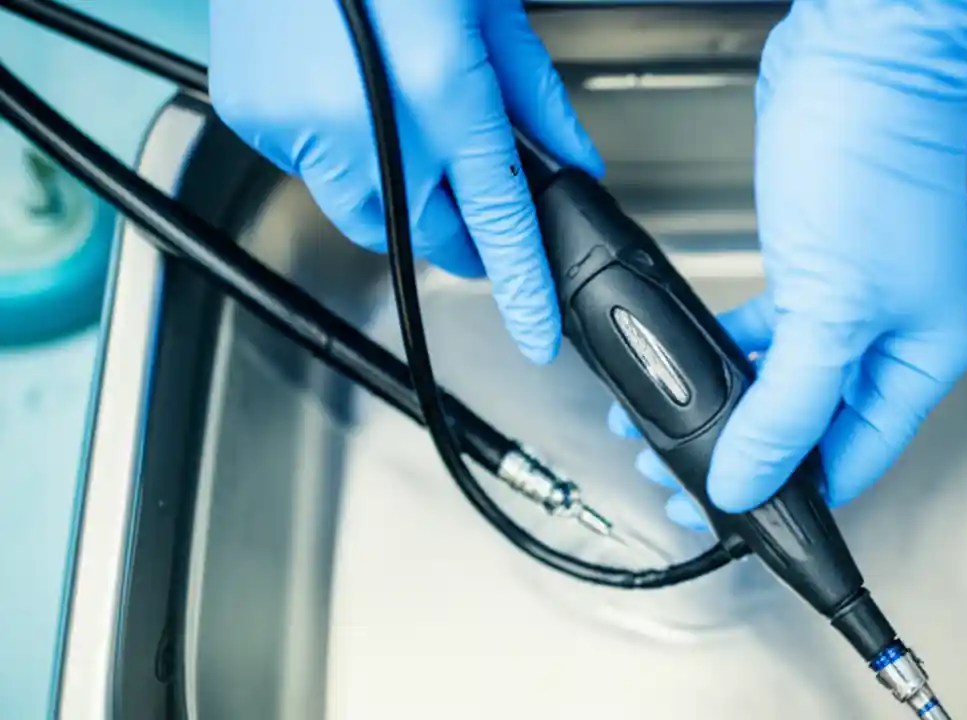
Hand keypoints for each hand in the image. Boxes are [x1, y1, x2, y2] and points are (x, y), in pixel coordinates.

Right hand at [209, 0, 602, 363]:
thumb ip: (533, 95)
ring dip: (398, 187)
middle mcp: (366, 121)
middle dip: (457, 228)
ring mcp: (299, 123)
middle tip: (469, 188)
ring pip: (366, 208)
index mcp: (441, 89)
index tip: (538, 333)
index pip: (497, 218)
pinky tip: (346, 87)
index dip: (523, 286)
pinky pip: (311, 165)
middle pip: (428, 231)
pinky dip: (341, 145)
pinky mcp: (255, 116)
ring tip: (398, 112)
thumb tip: (570, 161)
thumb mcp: (490, 5)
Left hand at [611, 0, 966, 528]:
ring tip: (657, 423)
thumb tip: (745, 482)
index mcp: (915, 365)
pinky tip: (684, 359)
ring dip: (724, 403)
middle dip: (743, 454)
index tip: (725, 515)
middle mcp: (885, 342)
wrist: (861, 61)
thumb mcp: (829, 310)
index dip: (787, 498)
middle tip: (673, 472)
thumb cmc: (874, 166)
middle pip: (811, 429)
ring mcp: (847, 303)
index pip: (849, 464)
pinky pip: (765, 334)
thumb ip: (784, 407)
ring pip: (780, 381)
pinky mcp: (810, 267)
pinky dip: (723, 352)